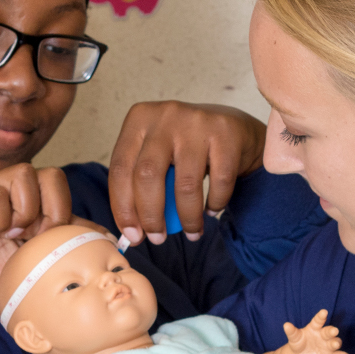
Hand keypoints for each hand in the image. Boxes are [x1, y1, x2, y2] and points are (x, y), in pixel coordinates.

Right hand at [0, 164, 73, 317]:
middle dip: (54, 207)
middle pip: (50, 174)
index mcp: (28, 208)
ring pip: (23, 173)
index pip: (62, 190)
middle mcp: (9, 196)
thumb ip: (63, 245)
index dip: (68, 215)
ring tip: (13, 235)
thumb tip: (104, 237)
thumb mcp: (34, 266)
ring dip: (26, 208)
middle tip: (38, 236)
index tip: (57, 245)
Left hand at [109, 101, 265, 244]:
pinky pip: (219, 182)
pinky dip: (215, 204)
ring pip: (185, 184)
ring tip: (191, 232)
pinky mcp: (225, 133)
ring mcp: (196, 122)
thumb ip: (142, 182)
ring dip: (187, 218)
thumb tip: (133, 231)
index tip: (132, 235)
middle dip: (151, 216)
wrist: (234, 127)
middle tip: (158, 238)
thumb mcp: (159, 154)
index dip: (123, 207)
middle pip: (147, 176)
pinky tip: (211, 210)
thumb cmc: (187, 147)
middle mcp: (165, 115)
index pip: (120, 168)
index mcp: (139, 119)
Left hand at [282, 309, 353, 353]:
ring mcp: (328, 346)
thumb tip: (286, 325)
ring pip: (335, 343)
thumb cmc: (299, 344)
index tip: (324, 312)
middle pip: (328, 332)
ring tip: (335, 344)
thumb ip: (291, 332)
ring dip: (336, 343)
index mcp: (314, 328)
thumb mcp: (294, 338)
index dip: (321, 316)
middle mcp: (323, 335)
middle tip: (334, 330)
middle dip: (331, 331)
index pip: (318, 321)